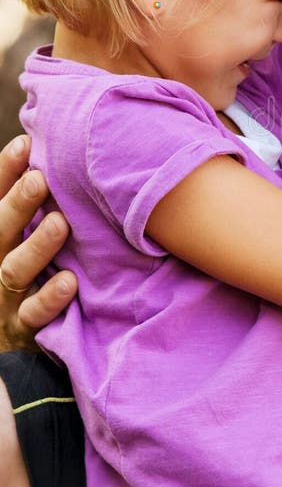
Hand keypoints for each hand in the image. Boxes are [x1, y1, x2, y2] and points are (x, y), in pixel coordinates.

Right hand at [0, 136, 74, 352]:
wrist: (8, 342)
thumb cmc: (28, 275)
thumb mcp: (22, 236)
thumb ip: (31, 201)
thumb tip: (46, 147)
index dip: (5, 172)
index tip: (25, 143)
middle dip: (17, 204)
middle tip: (39, 179)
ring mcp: (4, 297)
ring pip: (14, 270)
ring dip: (36, 246)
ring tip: (60, 223)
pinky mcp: (21, 328)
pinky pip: (34, 315)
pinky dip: (49, 299)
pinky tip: (69, 281)